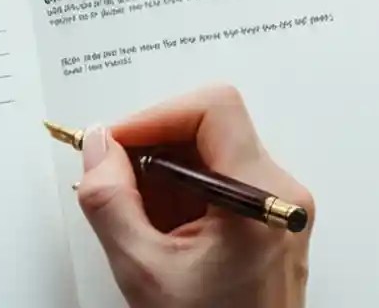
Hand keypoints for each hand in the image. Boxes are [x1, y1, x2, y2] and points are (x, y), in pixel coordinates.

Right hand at [76, 84, 313, 307]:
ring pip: (209, 151)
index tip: (116, 142)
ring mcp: (277, 206)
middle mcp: (280, 193)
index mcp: (261, 197)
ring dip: (160, 171)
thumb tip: (98, 147)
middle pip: (210, 126)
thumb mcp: (143, 270)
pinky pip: (216, 180)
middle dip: (151, 145)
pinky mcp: (266, 220)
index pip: (214, 108)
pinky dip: (177, 192)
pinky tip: (157, 230)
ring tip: (135, 216)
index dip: (156, 115)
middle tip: (112, 176)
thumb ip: (110, 201)